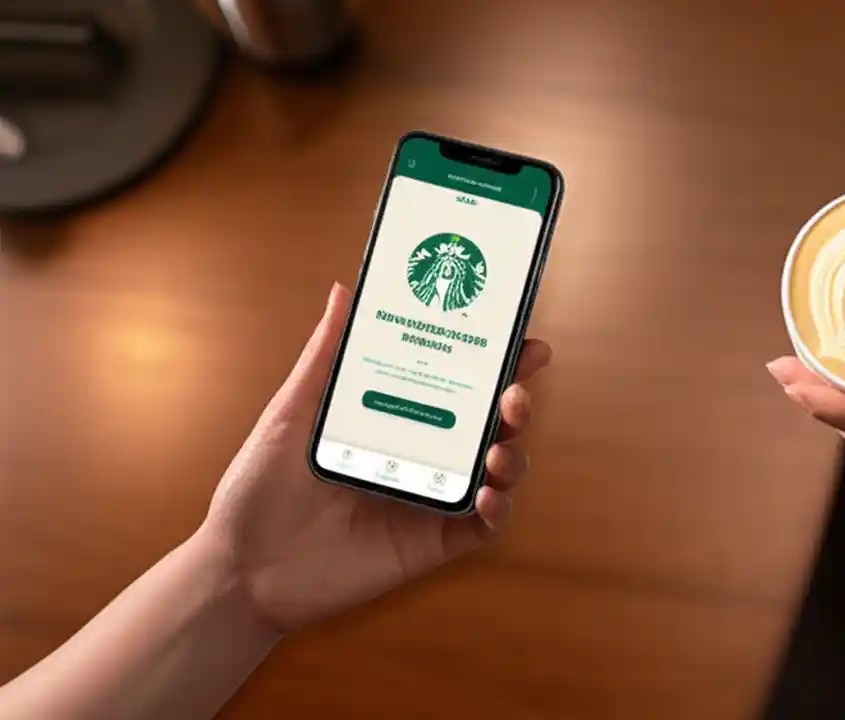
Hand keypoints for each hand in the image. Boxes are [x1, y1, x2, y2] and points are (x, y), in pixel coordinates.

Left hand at [199, 283, 552, 633]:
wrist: (241, 569)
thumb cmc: (258, 491)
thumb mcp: (290, 414)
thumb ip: (324, 358)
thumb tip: (344, 292)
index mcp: (394, 418)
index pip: (456, 384)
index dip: (495, 363)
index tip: (519, 340)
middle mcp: (420, 455)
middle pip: (487, 423)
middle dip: (515, 403)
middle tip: (514, 393)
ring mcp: (429, 499)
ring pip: (496, 472)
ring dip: (513, 454)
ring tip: (498, 448)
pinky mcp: (431, 544)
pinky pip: (482, 527)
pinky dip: (497, 510)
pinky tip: (488, 495)